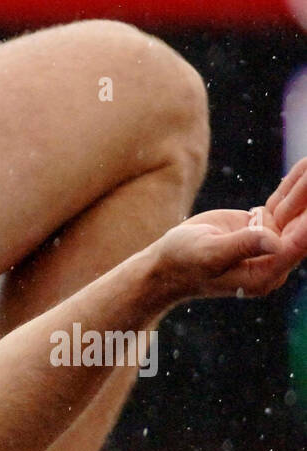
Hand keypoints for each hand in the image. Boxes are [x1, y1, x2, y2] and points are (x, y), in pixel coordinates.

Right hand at [152, 157, 306, 300]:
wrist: (167, 263)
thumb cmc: (182, 262)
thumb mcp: (209, 254)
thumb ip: (242, 247)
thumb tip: (276, 242)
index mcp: (263, 274)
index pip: (295, 244)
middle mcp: (272, 260)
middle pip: (301, 226)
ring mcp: (269, 243)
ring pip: (295, 211)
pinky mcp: (261, 227)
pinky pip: (283, 204)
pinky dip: (295, 184)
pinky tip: (305, 167)